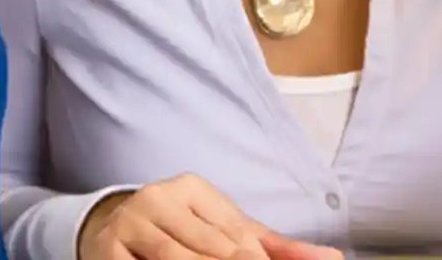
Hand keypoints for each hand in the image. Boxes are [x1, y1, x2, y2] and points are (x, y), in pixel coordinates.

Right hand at [78, 174, 342, 259]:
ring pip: (176, 258)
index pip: (236, 233)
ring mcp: (131, 222)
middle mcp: (160, 198)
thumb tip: (334, 257)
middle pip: (211, 249)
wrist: (107, 226)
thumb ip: (275, 246)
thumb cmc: (179, 230)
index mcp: (192, 188)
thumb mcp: (222, 230)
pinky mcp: (108, 248)